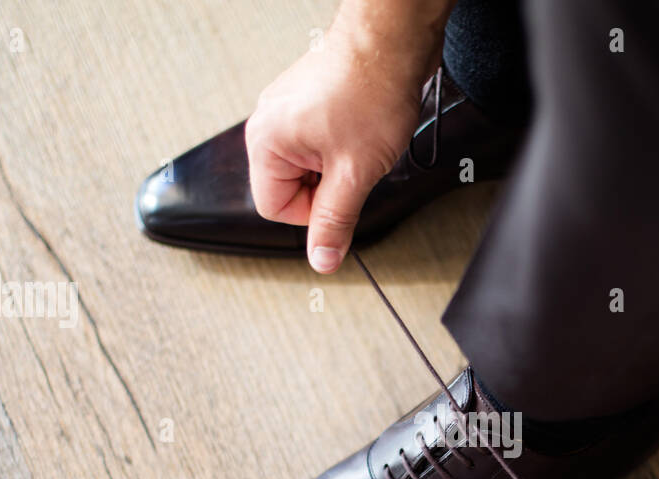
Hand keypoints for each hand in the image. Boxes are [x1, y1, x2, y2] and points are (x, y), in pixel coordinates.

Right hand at [245, 4, 446, 272]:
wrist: (392, 40)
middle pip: (290, 188)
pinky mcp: (309, 101)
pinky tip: (362, 130)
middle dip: (327, 187)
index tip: (342, 199)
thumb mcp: (355, 173)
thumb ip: (335, 222)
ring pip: (309, 166)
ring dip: (338, 166)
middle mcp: (269, 123)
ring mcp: (288, 109)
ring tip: (362, 143)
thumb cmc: (371, 89)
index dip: (314, 213)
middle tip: (356, 167)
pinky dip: (343, 146)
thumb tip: (322, 259)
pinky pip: (320, 143)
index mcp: (266, 142)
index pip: (275, 209)